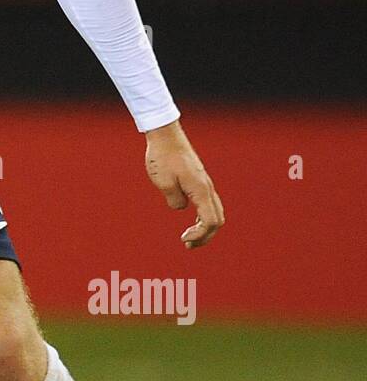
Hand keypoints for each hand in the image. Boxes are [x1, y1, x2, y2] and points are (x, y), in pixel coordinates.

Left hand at [144, 120, 224, 248]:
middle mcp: (207, 187)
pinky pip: (208, 203)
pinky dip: (203, 216)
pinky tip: (191, 221)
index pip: (210, 222)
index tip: (183, 239)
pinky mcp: (200, 180)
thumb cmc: (162, 157)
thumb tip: (181, 207)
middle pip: (217, 219)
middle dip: (205, 236)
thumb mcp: (164, 182)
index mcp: (201, 190)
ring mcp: (205, 183)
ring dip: (205, 227)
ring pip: (215, 211)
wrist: (165, 135)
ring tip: (188, 238)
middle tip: (187, 245)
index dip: (200, 235)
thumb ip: (174, 200)